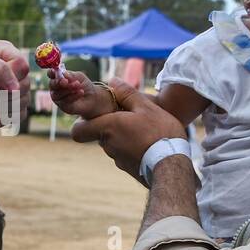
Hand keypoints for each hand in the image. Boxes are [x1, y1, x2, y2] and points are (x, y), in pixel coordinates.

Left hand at [0, 40, 31, 138]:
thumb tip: (18, 89)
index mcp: (3, 52)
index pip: (21, 61)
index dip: (8, 73)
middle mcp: (12, 69)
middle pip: (26, 81)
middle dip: (1, 90)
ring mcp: (15, 90)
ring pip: (23, 98)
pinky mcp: (15, 109)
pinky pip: (19, 113)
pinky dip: (1, 114)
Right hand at [49, 70, 115, 119]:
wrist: (92, 98)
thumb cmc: (84, 85)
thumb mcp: (79, 77)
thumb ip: (71, 75)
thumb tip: (63, 74)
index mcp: (58, 78)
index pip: (51, 75)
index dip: (51, 73)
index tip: (54, 72)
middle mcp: (56, 88)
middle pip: (52, 85)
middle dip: (58, 82)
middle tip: (66, 81)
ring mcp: (58, 98)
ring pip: (58, 94)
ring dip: (68, 89)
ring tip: (78, 85)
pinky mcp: (63, 106)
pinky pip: (65, 101)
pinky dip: (73, 96)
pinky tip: (81, 92)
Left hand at [70, 78, 184, 177]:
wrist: (172, 167)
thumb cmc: (159, 134)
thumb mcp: (146, 107)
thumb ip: (127, 94)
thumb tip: (112, 81)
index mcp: (107, 127)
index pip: (78, 130)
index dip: (81, 123)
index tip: (93, 115)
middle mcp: (108, 145)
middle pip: (100, 133)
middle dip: (111, 125)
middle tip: (130, 117)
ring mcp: (117, 159)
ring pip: (114, 143)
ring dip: (124, 136)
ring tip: (145, 131)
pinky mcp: (128, 168)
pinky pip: (125, 154)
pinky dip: (133, 148)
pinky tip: (150, 144)